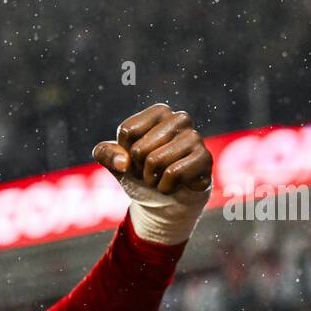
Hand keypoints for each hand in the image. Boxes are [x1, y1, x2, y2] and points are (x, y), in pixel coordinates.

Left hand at [93, 104, 211, 244]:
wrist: (167, 198)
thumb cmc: (142, 172)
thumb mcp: (117, 162)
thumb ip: (105, 154)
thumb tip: (123, 162)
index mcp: (159, 112)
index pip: (127, 131)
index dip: (125, 152)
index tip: (136, 157)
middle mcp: (180, 119)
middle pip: (139, 149)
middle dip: (139, 168)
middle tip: (151, 171)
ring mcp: (195, 137)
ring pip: (155, 161)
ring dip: (151, 179)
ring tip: (161, 177)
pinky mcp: (205, 158)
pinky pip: (173, 174)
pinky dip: (165, 187)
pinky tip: (173, 185)